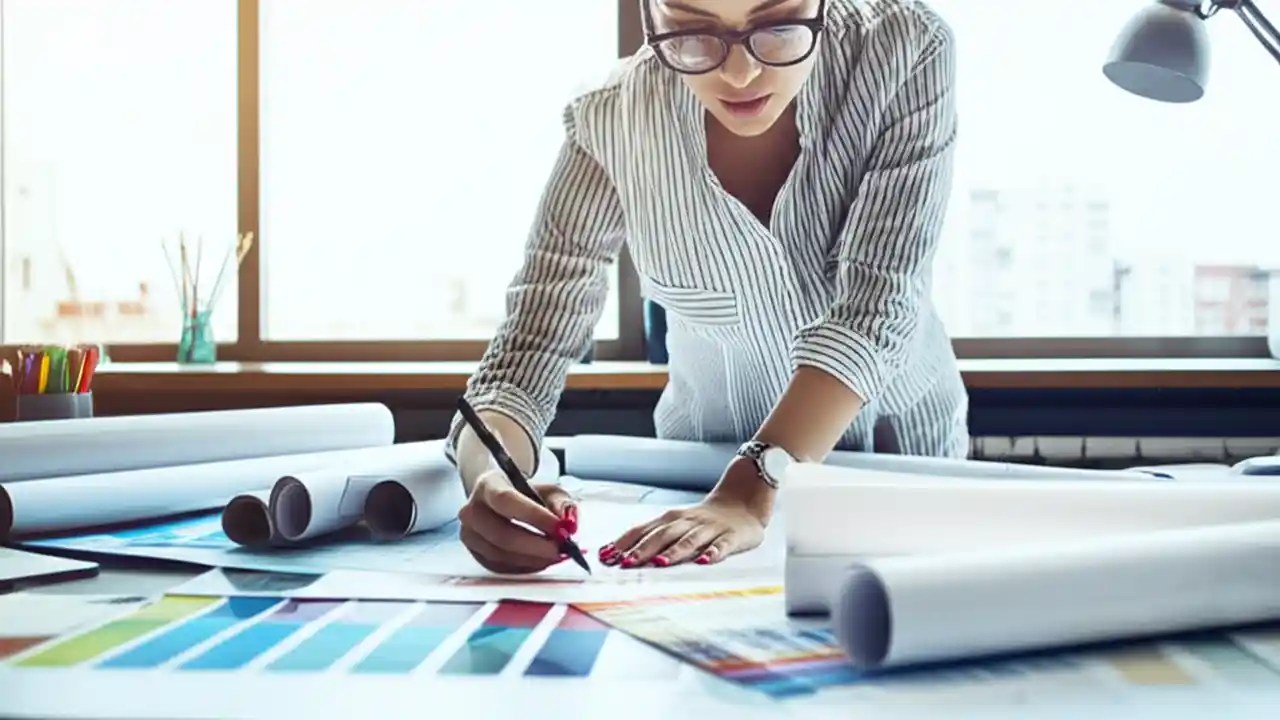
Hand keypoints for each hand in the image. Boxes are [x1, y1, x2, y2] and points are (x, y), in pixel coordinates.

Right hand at [457, 467, 579, 574]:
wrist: (502, 503)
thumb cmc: (527, 496)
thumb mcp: (548, 491)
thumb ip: (562, 505)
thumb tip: (569, 525)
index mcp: (488, 485)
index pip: (506, 500)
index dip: (534, 517)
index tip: (560, 529)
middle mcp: (472, 510)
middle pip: (502, 534)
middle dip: (536, 545)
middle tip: (561, 550)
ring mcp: (470, 535)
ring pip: (501, 555)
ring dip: (533, 559)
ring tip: (555, 555)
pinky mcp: (475, 554)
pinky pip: (500, 567)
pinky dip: (525, 567)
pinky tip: (541, 561)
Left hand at [599, 457, 771, 567]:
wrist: (743, 502)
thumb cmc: (702, 520)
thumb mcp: (675, 524)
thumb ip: (649, 537)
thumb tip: (613, 554)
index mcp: (671, 520)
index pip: (643, 530)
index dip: (625, 543)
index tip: (606, 556)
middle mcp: (687, 522)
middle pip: (663, 535)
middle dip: (644, 549)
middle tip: (627, 564)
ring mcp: (710, 529)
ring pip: (690, 540)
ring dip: (674, 551)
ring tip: (660, 563)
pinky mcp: (732, 537)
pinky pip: (722, 545)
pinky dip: (713, 553)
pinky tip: (705, 561)